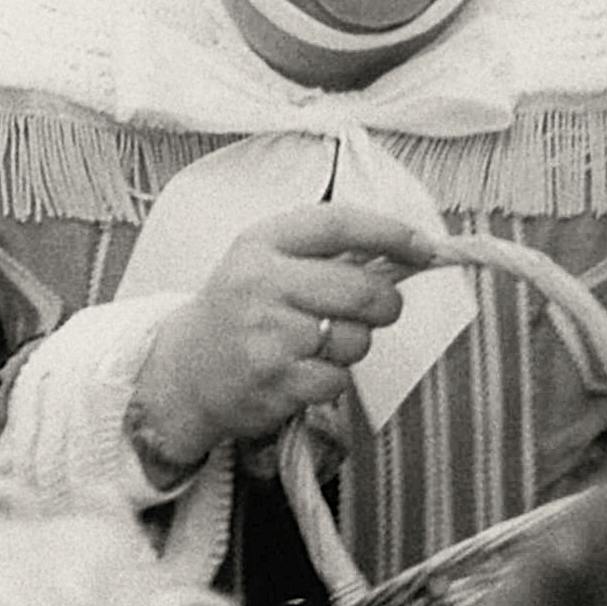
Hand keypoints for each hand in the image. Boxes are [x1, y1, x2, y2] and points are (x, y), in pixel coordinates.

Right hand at [129, 204, 443, 475]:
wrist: (181, 373)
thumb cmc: (241, 312)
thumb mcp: (267, 263)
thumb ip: (327, 252)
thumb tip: (410, 251)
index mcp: (261, 243)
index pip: (339, 224)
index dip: (392, 233)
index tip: (425, 246)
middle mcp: (260, 283)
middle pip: (362, 289)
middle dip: (386, 304)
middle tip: (379, 309)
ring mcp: (266, 334)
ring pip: (356, 338)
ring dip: (354, 345)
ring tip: (318, 344)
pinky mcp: (273, 381)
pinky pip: (339, 378)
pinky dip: (333, 379)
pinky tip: (302, 371)